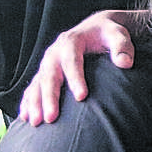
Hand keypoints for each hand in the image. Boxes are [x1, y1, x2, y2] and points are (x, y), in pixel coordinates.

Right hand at [18, 10, 140, 125]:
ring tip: (37, 122)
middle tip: (51, 118)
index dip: (75, 79)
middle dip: (49, 97)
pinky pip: (32, 87)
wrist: (95, 28)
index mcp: (71, 41)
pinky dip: (27, 101)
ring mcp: (47, 63)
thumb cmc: (108, 34)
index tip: (82, 97)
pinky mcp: (44, 72)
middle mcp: (54, 52)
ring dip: (35, 103)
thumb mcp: (118, 34)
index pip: (72, 61)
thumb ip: (122, 47)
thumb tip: (125, 63)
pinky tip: (26, 117)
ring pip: (37, 83)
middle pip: (49, 75)